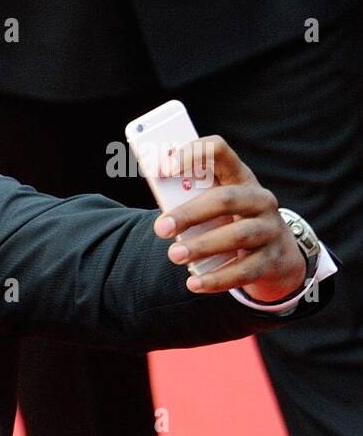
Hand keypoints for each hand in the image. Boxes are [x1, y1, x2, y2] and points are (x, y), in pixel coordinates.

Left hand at [151, 136, 305, 302]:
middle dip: (190, 213)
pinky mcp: (272, 259)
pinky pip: (245, 270)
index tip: (160, 169)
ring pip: (238, 235)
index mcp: (240, 177)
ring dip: (203, 246)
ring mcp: (270, 229)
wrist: (276, 257)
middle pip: (226, 199)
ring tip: (175, 256)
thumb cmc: (230, 224)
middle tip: (160, 228)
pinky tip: (194, 284)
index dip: (190, 155)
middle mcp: (260, 199)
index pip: (218, 151)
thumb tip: (159, 216)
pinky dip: (217, 279)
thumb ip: (190, 202)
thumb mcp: (214, 208)